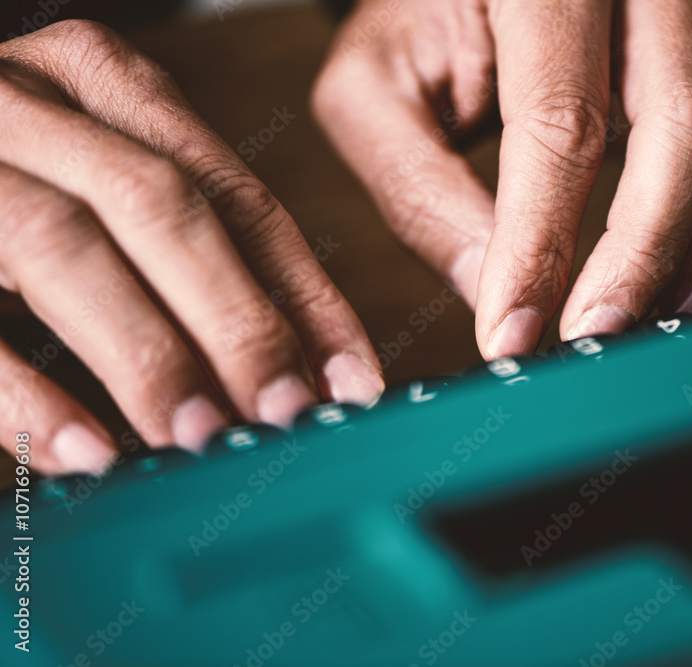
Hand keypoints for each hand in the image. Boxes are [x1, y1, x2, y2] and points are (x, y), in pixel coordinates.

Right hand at [0, 20, 382, 473]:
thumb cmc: (16, 175)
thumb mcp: (112, 183)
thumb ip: (199, 252)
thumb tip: (305, 363)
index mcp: (103, 83)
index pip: (237, 194)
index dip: (304, 292)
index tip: (350, 375)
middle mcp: (29, 103)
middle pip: (161, 206)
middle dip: (236, 320)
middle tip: (285, 412)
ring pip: (65, 246)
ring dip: (147, 355)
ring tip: (202, 437)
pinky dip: (30, 394)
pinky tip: (88, 451)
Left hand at [313, 0, 691, 358]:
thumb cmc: (427, 18)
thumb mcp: (376, 88)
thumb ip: (414, 186)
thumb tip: (492, 294)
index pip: (561, 120)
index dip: (542, 243)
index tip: (515, 335)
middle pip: (691, 123)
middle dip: (648, 254)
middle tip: (599, 339)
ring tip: (673, 321)